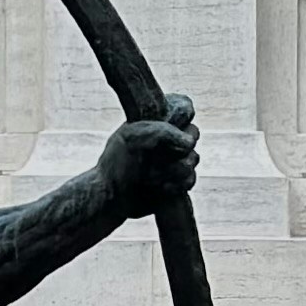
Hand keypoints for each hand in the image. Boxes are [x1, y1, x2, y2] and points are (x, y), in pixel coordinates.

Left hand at [100, 96, 199, 217]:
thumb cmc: (116, 164)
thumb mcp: (133, 138)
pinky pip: (192, 178)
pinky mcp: (176, 181)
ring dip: (175, 169)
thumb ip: (163, 132)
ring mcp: (172, 160)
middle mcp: (165, 138)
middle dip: (178, 149)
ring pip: (194, 158)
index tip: (169, 128)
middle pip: (193, 134)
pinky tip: (163, 188)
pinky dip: (180, 184)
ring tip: (152, 176)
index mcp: (154, 120)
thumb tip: (189, 143)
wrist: (111, 198)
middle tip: (154, 157)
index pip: (183, 107)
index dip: (181, 119)